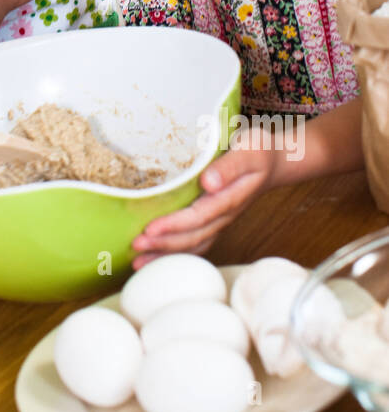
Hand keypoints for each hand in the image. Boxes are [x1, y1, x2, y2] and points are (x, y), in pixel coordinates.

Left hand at [131, 132, 275, 266]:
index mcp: (231, 198)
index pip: (199, 216)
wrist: (275, 162)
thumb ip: (230, 165)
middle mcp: (224, 215)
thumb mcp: (250, 150)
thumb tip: (208, 182)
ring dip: (166, 254)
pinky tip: (154, 258)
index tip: (150, 228)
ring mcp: (220, 221)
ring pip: (193, 245)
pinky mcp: (214, 221)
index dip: (174, 225)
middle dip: (163, 244)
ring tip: (138, 262)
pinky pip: (195, 243)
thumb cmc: (260, 151)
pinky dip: (174, 253)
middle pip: (193, 237)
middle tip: (136, 246)